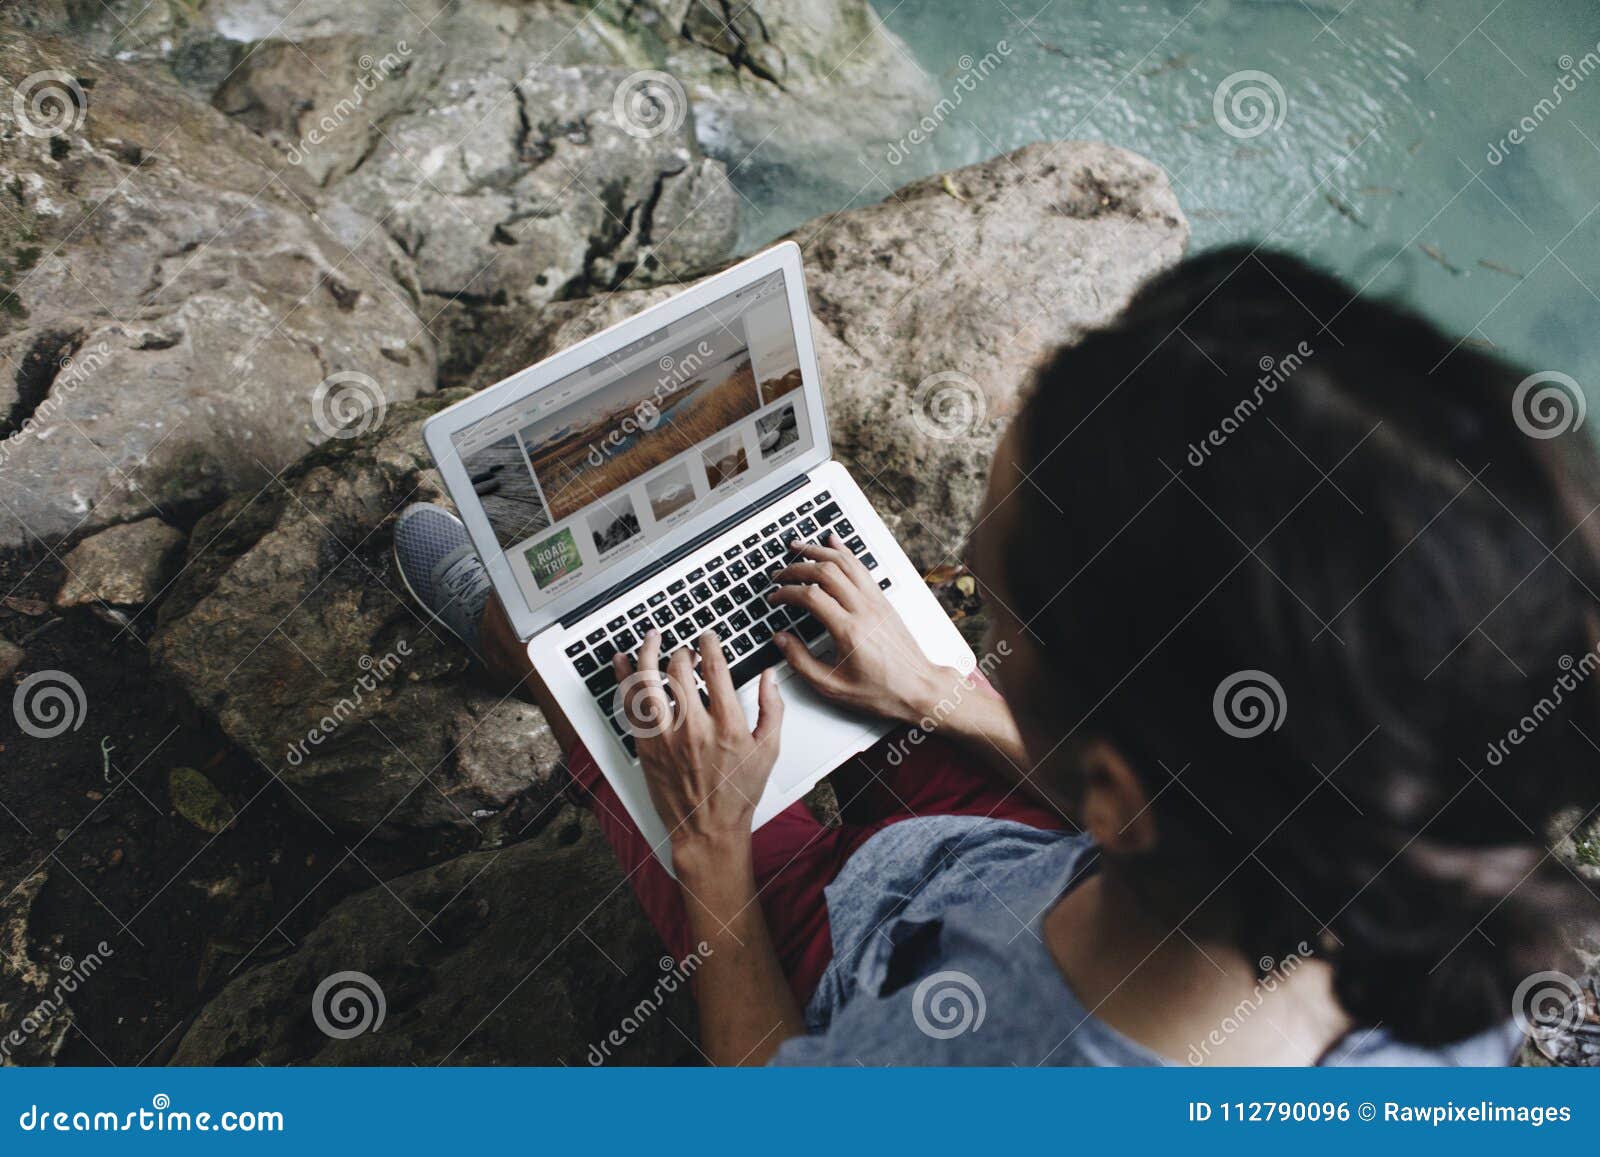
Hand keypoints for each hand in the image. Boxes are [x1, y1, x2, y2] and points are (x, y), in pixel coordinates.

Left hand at [613, 629, 783, 859]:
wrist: (707, 830)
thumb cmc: (737, 794)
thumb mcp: (768, 751)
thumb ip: (772, 709)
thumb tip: (769, 677)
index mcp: (726, 725)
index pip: (715, 669)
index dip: (710, 644)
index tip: (708, 637)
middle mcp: (693, 727)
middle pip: (680, 670)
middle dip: (683, 650)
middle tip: (686, 648)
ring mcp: (666, 737)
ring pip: (649, 681)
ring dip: (648, 652)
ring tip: (651, 637)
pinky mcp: (646, 747)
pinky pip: (630, 704)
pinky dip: (623, 679)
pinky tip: (621, 661)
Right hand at [768, 532, 950, 724]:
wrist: (918, 688)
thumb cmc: (881, 691)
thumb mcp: (832, 687)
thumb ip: (801, 662)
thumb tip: (781, 639)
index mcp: (849, 631)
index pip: (810, 597)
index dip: (786, 592)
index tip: (774, 598)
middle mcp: (863, 610)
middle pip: (825, 572)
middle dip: (797, 568)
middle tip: (779, 575)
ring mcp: (875, 602)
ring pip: (844, 563)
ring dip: (818, 551)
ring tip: (799, 546)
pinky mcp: (883, 600)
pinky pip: (861, 567)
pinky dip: (844, 552)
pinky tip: (833, 543)